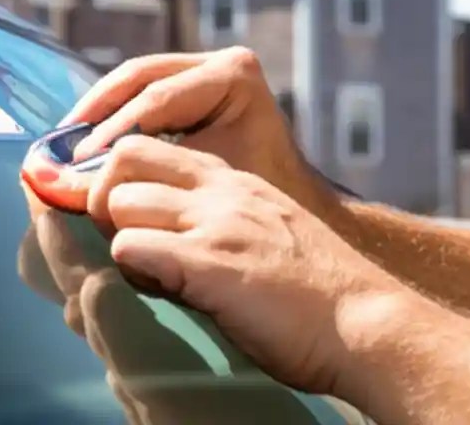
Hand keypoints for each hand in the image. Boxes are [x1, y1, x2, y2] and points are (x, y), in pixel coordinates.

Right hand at [54, 48, 345, 224]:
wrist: (300, 211)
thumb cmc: (257, 206)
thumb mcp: (194, 187)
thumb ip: (130, 180)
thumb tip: (49, 178)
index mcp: (233, 75)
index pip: (156, 99)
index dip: (111, 133)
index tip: (78, 165)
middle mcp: (223, 61)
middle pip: (139, 78)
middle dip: (96, 113)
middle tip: (59, 148)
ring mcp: (211, 68)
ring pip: (136, 82)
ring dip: (99, 113)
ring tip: (64, 146)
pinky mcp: (198, 85)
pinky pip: (144, 94)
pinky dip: (114, 118)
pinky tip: (89, 146)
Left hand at [71, 134, 413, 396]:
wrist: (365, 323)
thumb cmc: (318, 296)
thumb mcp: (269, 236)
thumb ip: (221, 225)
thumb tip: (164, 241)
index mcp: (238, 182)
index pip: (153, 146)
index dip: (123, 177)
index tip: (123, 215)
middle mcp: (224, 190)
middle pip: (124, 158)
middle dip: (105, 199)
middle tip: (130, 244)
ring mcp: (218, 223)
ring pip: (118, 201)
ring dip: (121, 240)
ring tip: (156, 275)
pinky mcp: (211, 263)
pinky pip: (131, 248)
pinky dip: (134, 273)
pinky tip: (169, 292)